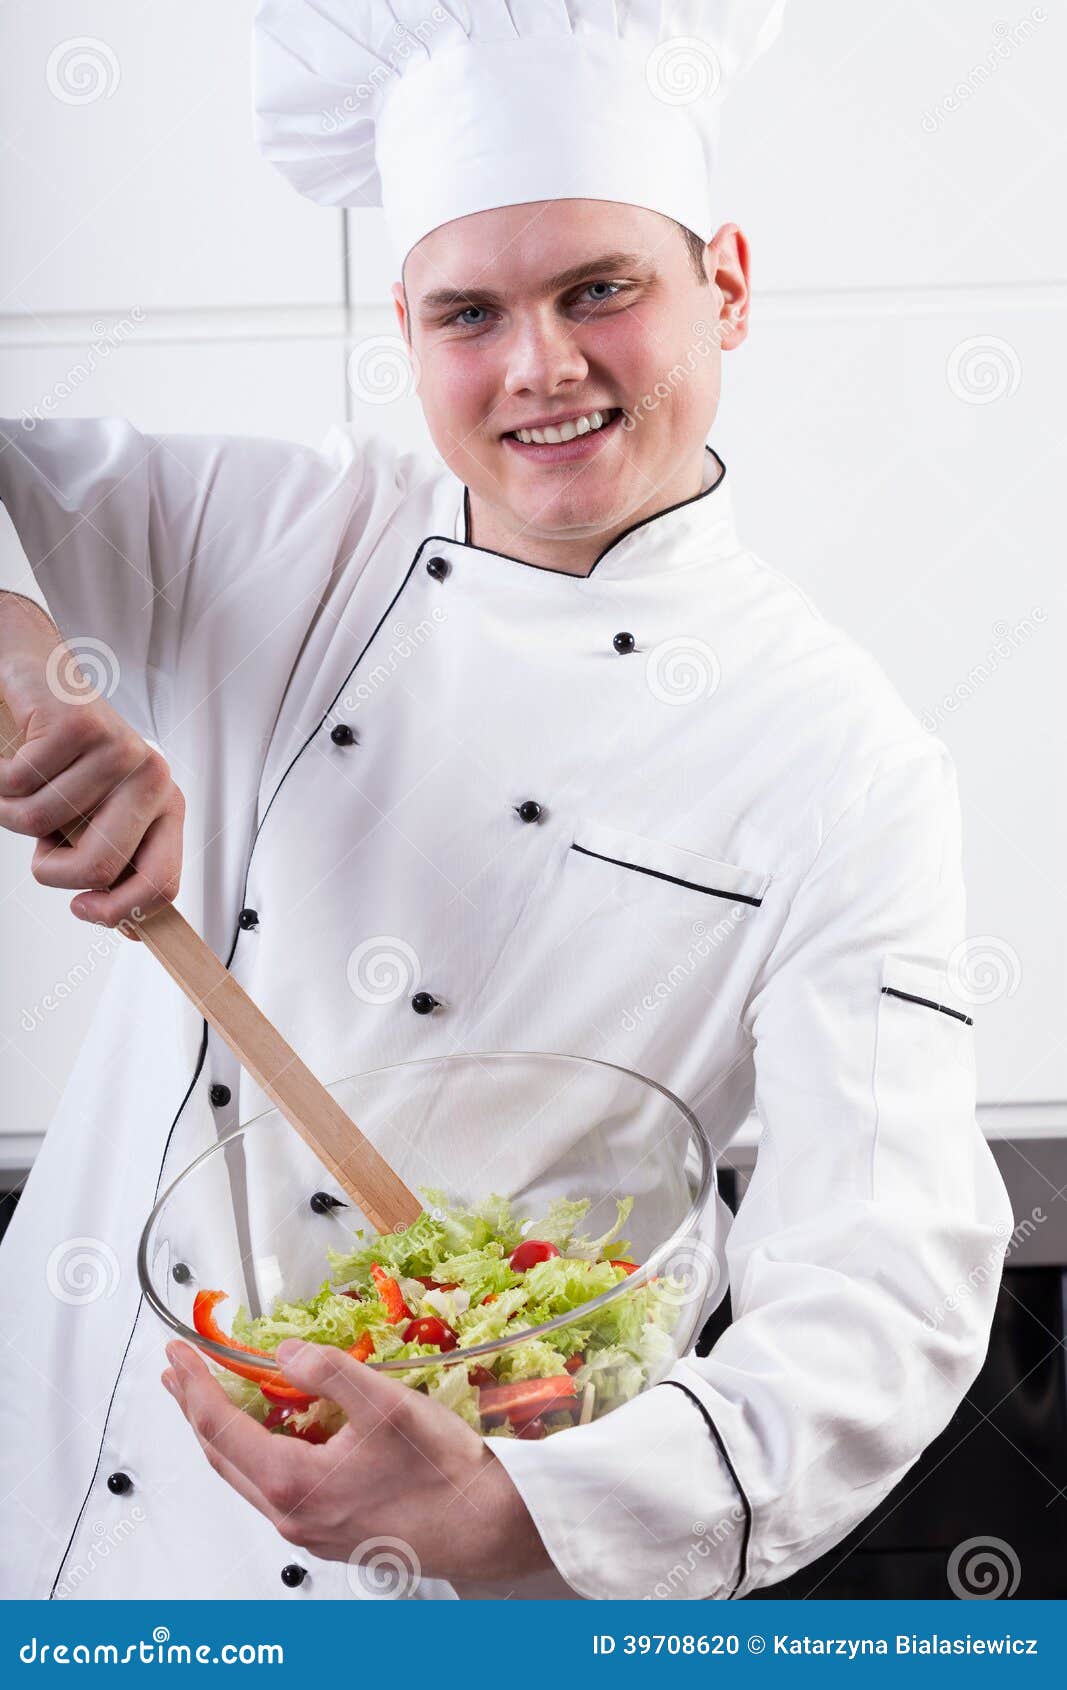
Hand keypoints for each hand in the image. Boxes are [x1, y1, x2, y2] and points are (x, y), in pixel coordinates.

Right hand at [0, 606, 183, 928]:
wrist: (38, 680)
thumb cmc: (66, 762)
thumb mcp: (95, 821)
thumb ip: (114, 868)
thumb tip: (130, 931)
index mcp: (166, 808)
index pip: (161, 885)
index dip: (116, 912)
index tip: (81, 908)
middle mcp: (153, 779)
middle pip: (99, 869)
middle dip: (53, 869)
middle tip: (44, 843)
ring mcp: (121, 750)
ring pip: (44, 826)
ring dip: (15, 815)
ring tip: (27, 786)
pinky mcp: (81, 725)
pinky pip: (17, 788)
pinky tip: (13, 758)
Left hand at [162, 1340, 551, 1586]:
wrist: (485, 1526)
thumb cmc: (441, 1471)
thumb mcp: (386, 1403)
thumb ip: (328, 1371)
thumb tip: (282, 1352)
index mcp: (293, 1482)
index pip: (220, 1426)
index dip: (194, 1384)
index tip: (177, 1352)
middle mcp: (291, 1514)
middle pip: (221, 1455)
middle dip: (195, 1408)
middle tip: (180, 1370)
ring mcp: (308, 1529)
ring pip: (246, 1475)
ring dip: (223, 1431)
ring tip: (213, 1395)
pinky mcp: (329, 1531)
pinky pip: (274, 1488)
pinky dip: (257, 1452)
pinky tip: (272, 1432)